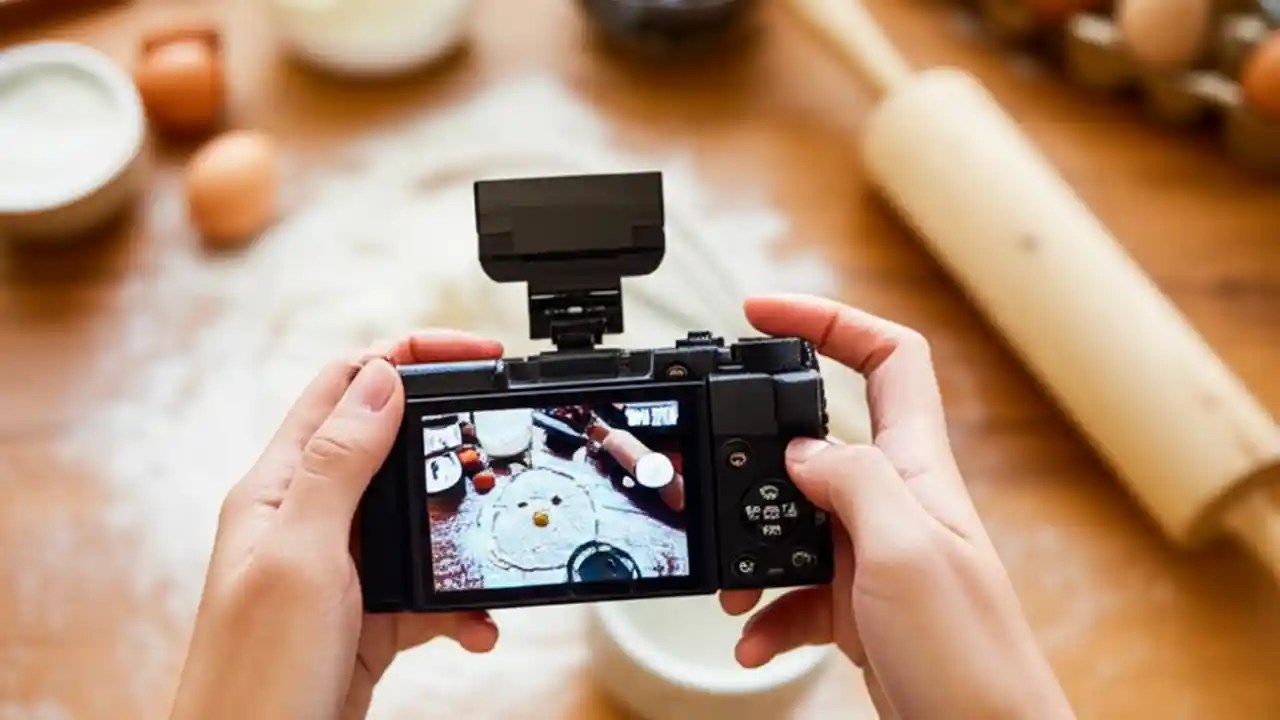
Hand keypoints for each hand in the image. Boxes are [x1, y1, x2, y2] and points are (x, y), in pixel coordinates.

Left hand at [170, 331, 505, 719]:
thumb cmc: (254, 678)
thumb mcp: (303, 559)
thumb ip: (339, 467)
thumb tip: (379, 379)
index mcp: (280, 487)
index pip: (346, 385)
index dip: (411, 354)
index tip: (479, 353)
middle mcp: (308, 517)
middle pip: (391, 443)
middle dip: (451, 439)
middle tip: (505, 439)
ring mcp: (339, 568)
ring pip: (419, 518)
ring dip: (462, 532)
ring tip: (494, 547)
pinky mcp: (367, 616)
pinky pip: (428, 590)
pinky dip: (461, 604)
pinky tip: (476, 626)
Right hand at [720, 295, 1072, 718]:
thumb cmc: (971, 658)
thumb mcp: (905, 552)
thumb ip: (853, 482)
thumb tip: (801, 449)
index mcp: (917, 470)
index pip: (887, 357)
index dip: (828, 319)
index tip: (761, 313)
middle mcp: (895, 502)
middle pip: (818, 436)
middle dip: (757, 449)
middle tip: (714, 465)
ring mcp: (873, 554)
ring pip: (792, 518)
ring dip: (752, 548)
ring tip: (736, 588)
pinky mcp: (857, 604)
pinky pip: (794, 590)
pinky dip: (766, 611)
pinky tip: (756, 636)